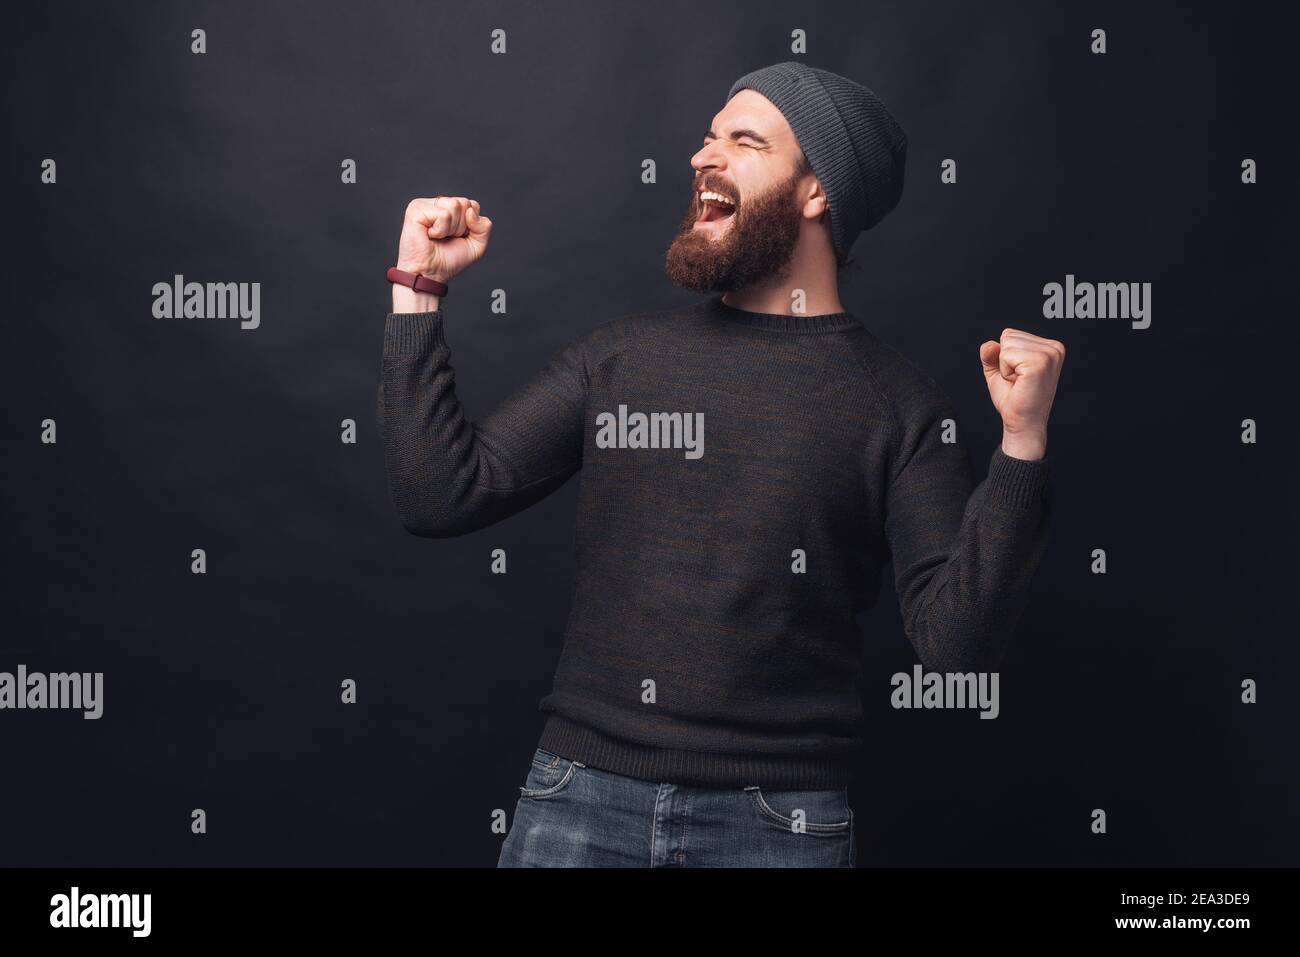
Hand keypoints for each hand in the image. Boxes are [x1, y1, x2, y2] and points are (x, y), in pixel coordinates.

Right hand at [395, 196, 492, 280]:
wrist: (430, 274)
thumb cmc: (448, 260)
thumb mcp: (477, 245)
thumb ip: (484, 226)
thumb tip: (471, 212)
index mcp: (448, 208)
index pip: (472, 205)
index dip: (471, 225)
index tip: (457, 237)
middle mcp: (436, 203)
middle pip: (464, 203)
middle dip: (461, 227)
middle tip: (446, 238)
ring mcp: (424, 204)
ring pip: (454, 206)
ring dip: (450, 229)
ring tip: (438, 237)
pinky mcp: (416, 210)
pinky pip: (443, 215)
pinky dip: (441, 230)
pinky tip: (430, 235)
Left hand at [979, 328, 1064, 459]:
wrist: (1022, 423)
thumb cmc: (1014, 398)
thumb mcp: (998, 370)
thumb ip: (991, 353)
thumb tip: (990, 345)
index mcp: (1050, 346)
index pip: (1010, 334)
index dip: (1005, 357)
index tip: (1018, 375)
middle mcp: (1054, 348)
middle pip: (1008, 336)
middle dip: (1004, 361)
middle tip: (1018, 380)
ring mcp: (1049, 354)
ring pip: (1006, 345)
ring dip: (1005, 367)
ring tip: (1019, 382)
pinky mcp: (1040, 363)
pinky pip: (1006, 355)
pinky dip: (1005, 371)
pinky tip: (1019, 383)